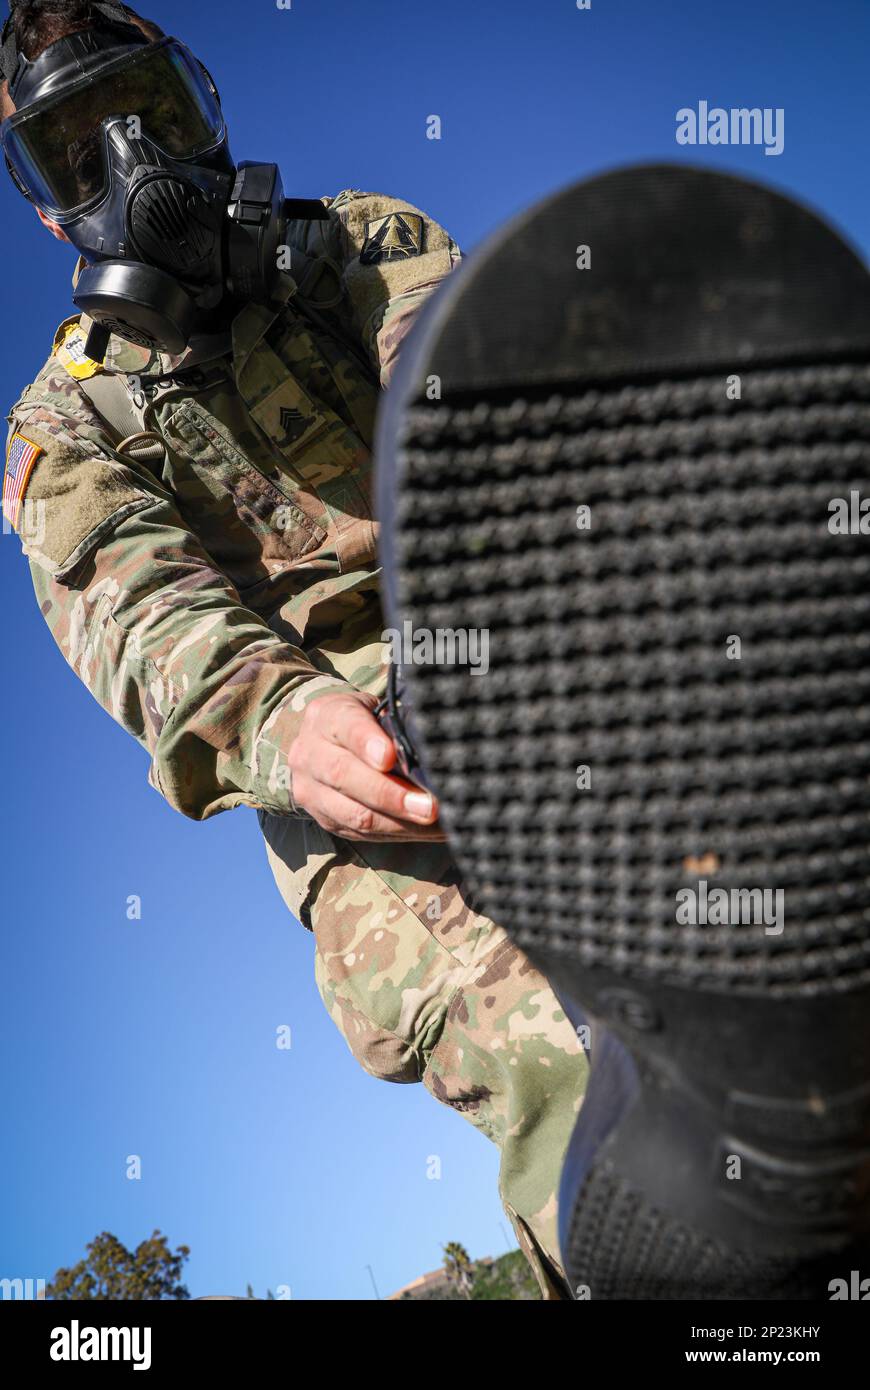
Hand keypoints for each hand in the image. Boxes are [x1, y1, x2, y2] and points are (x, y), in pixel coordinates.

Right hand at [287, 691, 445, 840]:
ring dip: (398, 823)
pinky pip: (360, 833)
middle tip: (429, 805)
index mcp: (326, 715)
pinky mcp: (323, 819)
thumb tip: (432, 752)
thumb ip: (394, 727)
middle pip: (345, 775)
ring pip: (353, 813)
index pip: (346, 726)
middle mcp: (310, 752)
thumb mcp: (374, 711)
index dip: (367, 743)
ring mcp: (310, 789)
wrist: (323, 744)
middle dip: (391, 794)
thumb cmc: (363, 723)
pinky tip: (426, 831)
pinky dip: (397, 833)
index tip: (390, 757)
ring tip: (435, 824)